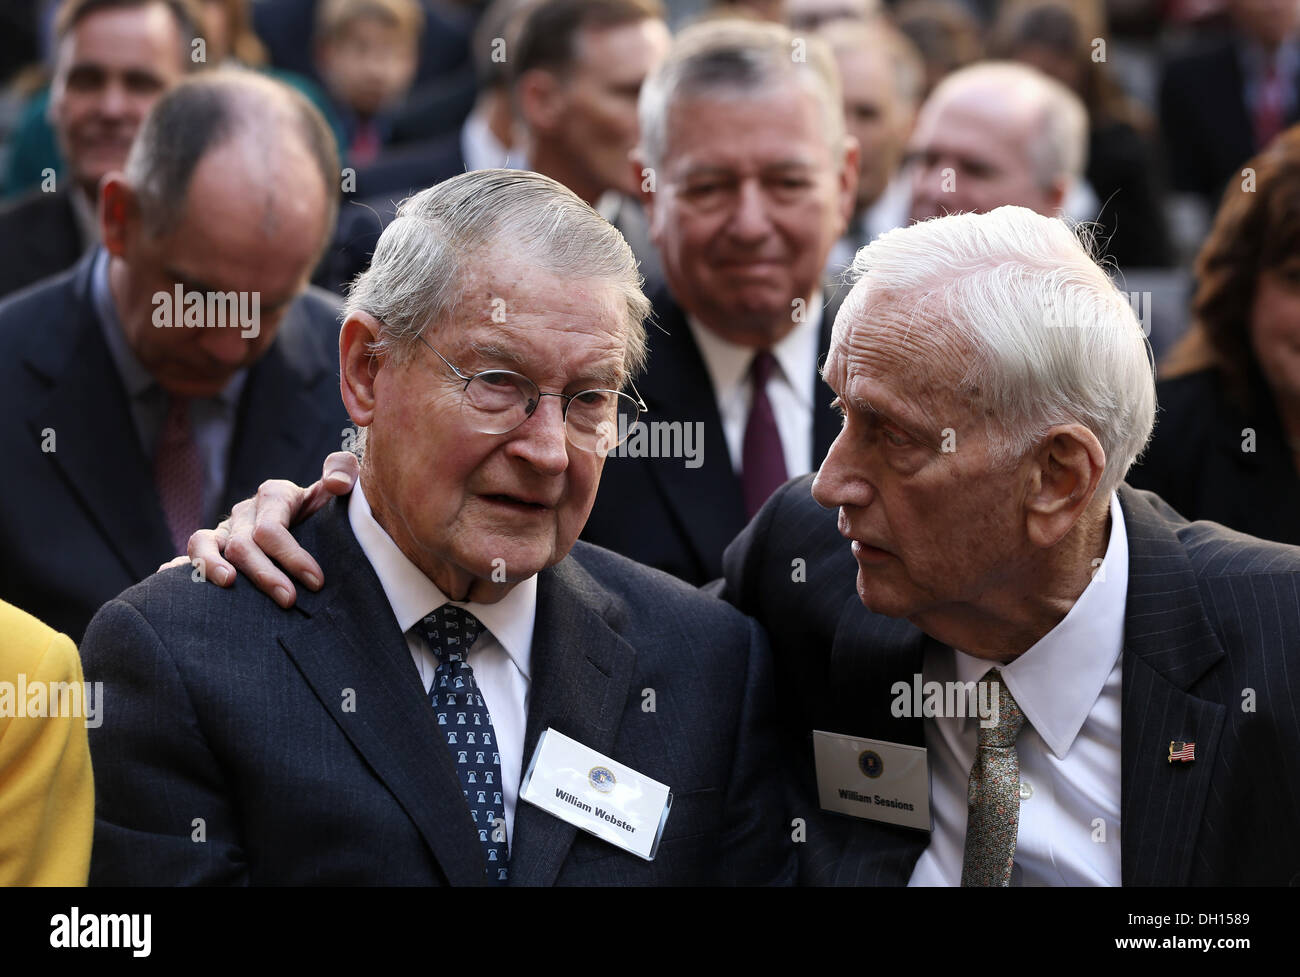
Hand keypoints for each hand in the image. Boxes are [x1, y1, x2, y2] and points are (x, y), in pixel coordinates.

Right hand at [183, 451, 359, 607]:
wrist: (311, 520)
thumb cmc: (326, 511)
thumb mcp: (338, 490)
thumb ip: (343, 473)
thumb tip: (337, 483)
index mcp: (273, 495)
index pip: (273, 528)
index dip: (292, 556)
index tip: (315, 581)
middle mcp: (244, 512)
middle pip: (243, 544)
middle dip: (265, 575)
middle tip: (288, 601)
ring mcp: (224, 530)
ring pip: (204, 543)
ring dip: (211, 565)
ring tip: (228, 585)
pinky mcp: (211, 548)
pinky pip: (188, 554)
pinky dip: (178, 567)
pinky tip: (168, 580)